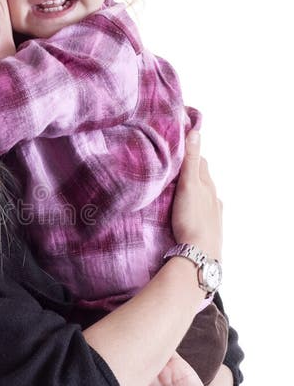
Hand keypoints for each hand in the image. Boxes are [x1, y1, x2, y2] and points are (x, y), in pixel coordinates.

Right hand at [171, 131, 222, 260]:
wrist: (200, 253)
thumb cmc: (192, 219)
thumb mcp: (188, 186)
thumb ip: (190, 161)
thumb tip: (195, 132)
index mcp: (208, 185)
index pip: (200, 161)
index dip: (189, 153)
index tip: (177, 148)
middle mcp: (213, 197)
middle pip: (202, 177)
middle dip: (190, 170)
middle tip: (173, 166)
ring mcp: (212, 213)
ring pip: (202, 195)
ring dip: (192, 189)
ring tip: (176, 188)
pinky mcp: (208, 228)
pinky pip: (201, 211)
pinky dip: (194, 205)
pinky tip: (187, 210)